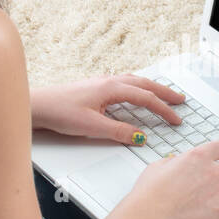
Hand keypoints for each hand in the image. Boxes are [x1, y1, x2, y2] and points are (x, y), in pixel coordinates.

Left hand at [32, 73, 185, 144]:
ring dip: (152, 88)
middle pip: (145, 84)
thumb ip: (119, 132)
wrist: (38, 106)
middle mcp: (109, 81)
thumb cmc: (59, 112)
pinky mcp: (96, 87)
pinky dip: (138, 87)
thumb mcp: (92, 127)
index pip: (145, 98)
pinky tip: (137, 92)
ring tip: (165, 94)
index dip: (163, 109)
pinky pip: (125, 83)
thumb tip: (141, 136)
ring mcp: (102, 82)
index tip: (176, 119)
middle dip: (165, 93)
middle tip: (181, 100)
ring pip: (135, 81)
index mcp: (111, 88)